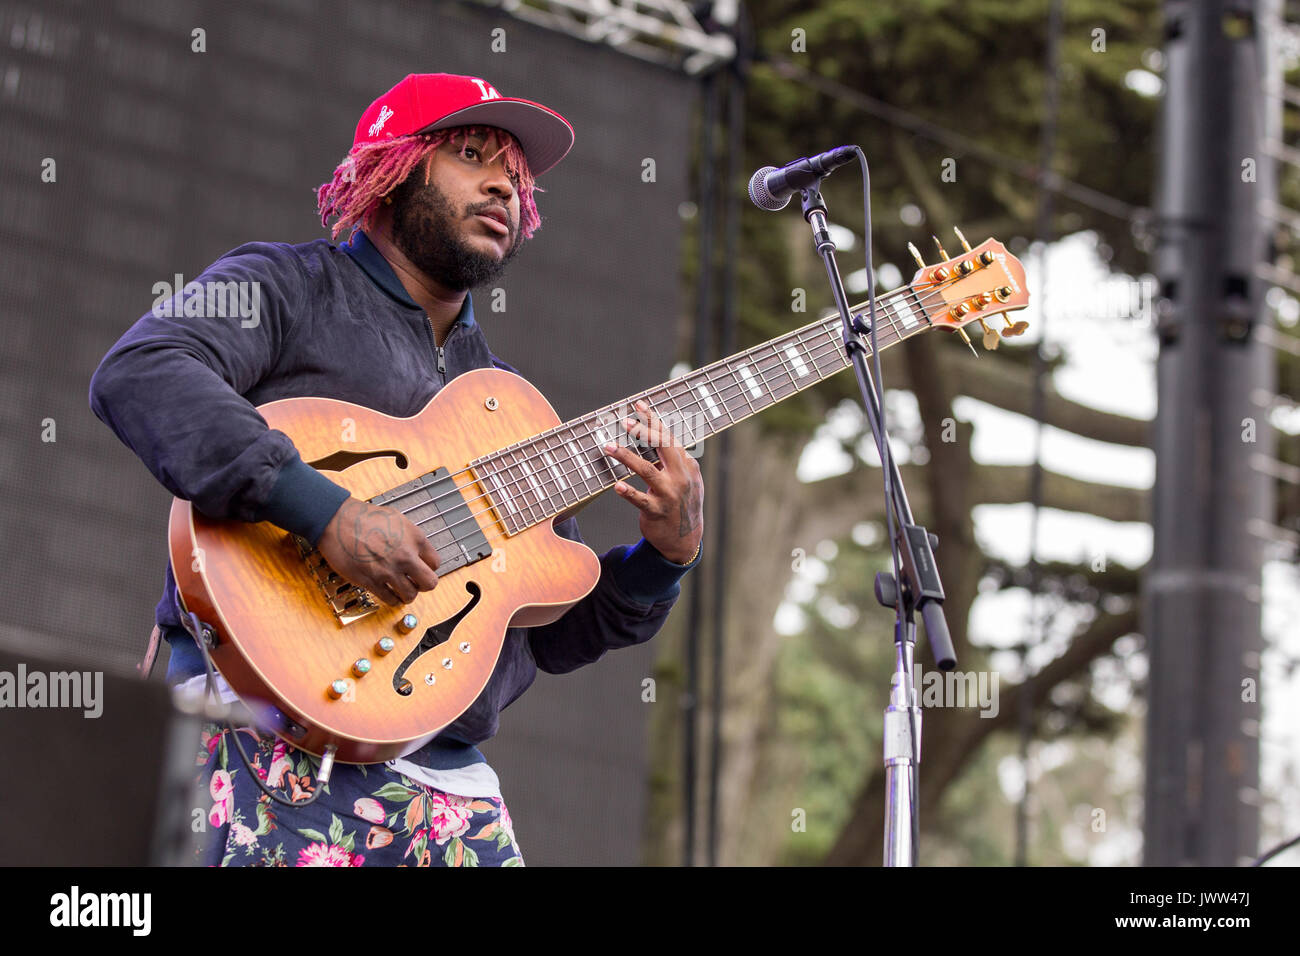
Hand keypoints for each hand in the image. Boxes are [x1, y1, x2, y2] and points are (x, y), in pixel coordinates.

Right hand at [316, 497, 440, 605]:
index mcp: (414, 539)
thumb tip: (416, 548)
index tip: (422, 569)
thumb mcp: (397, 519)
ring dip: (406, 594)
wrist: (338, 520)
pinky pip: (389, 599)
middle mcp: (405, 556)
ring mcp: (388, 570)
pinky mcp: (371, 581)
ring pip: (410, 595)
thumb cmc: (363, 516)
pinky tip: (389, 593)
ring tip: (401, 590)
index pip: (435, 563)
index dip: (429, 568)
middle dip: (424, 585)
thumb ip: (410, 536)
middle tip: (416, 583)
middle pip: (430, 583)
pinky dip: (391, 599)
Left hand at [603, 399, 703, 563]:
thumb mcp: (685, 478)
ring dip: (626, 457)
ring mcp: (669, 495)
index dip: (653, 420)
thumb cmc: (680, 503)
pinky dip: (628, 492)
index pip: (669, 437)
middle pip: (662, 448)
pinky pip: (640, 500)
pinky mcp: (656, 512)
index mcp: (687, 466)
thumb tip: (654, 434)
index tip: (639, 405)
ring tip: (608, 446)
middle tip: (625, 421)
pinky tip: (616, 485)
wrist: (685, 539)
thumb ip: (673, 459)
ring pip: (647, 470)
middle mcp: (681, 478)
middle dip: (644, 431)